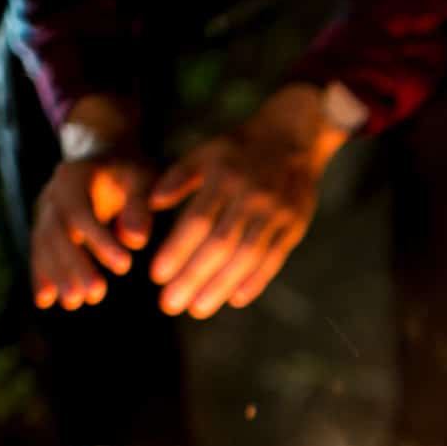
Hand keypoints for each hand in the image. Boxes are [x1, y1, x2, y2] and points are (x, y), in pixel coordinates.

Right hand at [31, 157, 153, 309]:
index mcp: (74, 177)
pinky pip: (39, 252)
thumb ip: (139, 206)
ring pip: (45, 246)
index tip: (125, 267)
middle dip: (75, 266)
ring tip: (74, 303)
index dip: (100, 241)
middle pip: (58, 233)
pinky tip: (45, 302)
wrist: (102, 156)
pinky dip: (42, 276)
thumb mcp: (142, 178)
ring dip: (58, 276)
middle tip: (95, 295)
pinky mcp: (44, 227)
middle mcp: (52, 194)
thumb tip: (135, 241)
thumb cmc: (129, 170)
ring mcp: (44, 211)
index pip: (82, 212)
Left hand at [147, 84, 342, 317]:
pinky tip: (235, 300)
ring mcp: (276, 213)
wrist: (293, 137)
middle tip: (170, 304)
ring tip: (198, 308)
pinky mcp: (294, 225)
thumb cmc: (239, 149)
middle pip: (221, 245)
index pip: (197, 221)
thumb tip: (152, 204)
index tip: (157, 277)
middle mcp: (251, 197)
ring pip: (247, 257)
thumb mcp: (205, 153)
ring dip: (221, 286)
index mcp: (224, 178)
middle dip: (194, 277)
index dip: (177, 251)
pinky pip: (274, 258)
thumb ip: (177, 178)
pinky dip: (256, 281)